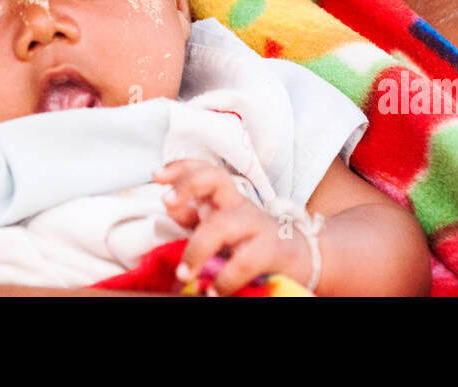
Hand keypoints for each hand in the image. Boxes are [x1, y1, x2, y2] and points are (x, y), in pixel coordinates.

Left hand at [153, 159, 311, 295]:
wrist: (300, 256)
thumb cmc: (251, 241)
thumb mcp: (220, 225)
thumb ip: (194, 216)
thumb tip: (171, 209)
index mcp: (225, 197)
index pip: (204, 170)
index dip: (181, 168)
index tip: (157, 174)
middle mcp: (239, 204)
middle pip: (215, 178)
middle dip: (188, 185)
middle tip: (167, 202)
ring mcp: (255, 225)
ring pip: (223, 224)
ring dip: (198, 248)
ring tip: (184, 272)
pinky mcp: (270, 250)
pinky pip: (244, 261)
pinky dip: (225, 278)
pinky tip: (213, 290)